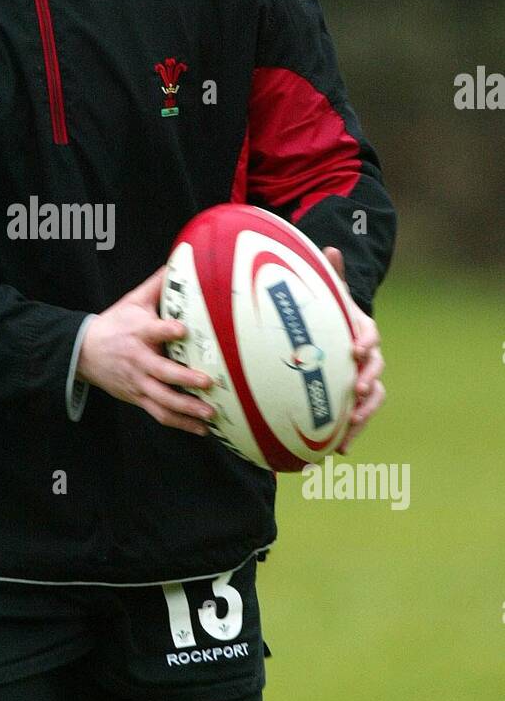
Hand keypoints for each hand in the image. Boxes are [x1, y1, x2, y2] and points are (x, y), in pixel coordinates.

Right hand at [75, 267, 216, 435]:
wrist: (83, 353)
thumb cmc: (115, 324)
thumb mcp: (132, 302)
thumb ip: (156, 285)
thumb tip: (177, 262)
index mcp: (138, 333)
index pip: (153, 331)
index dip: (167, 331)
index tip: (182, 330)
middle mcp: (139, 360)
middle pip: (161, 373)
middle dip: (185, 379)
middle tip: (207, 382)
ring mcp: (138, 383)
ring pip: (162, 400)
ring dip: (186, 409)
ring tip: (209, 414)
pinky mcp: (137, 397)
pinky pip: (160, 414)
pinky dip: (180, 423)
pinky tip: (201, 429)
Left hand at [322, 246, 385, 453]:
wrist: (330, 336)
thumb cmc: (325, 314)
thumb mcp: (324, 294)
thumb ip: (328, 276)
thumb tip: (329, 248)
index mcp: (360, 332)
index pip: (369, 336)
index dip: (365, 342)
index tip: (355, 348)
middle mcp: (366, 358)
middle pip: (375, 370)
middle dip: (367, 381)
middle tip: (356, 391)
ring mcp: (361, 380)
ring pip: (371, 399)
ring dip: (363, 414)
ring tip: (350, 426)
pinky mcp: (351, 401)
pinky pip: (355, 419)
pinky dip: (348, 435)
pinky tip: (335, 452)